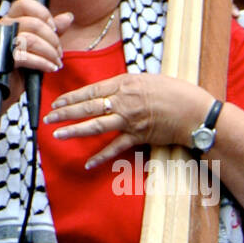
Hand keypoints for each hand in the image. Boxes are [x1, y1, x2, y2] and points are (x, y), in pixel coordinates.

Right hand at [0, 0, 73, 110]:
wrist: (5, 90)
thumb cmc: (20, 67)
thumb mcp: (40, 45)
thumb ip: (52, 30)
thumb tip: (68, 16)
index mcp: (10, 20)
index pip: (25, 3)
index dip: (43, 14)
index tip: (54, 28)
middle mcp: (3, 28)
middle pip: (33, 23)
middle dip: (52, 39)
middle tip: (59, 52)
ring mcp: (1, 43)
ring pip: (31, 39)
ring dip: (49, 52)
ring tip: (55, 62)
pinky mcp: (2, 59)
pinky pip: (26, 56)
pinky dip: (43, 63)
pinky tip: (50, 68)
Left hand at [44, 75, 215, 168]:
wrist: (195, 112)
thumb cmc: (175, 92)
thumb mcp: (147, 79)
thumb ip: (125, 85)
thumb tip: (108, 91)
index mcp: (125, 83)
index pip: (91, 90)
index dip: (72, 97)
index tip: (57, 101)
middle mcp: (124, 101)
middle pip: (88, 107)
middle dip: (65, 112)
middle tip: (48, 117)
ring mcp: (130, 120)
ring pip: (96, 126)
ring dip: (75, 130)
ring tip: (57, 134)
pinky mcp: (138, 137)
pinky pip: (115, 148)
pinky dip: (101, 156)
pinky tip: (87, 163)